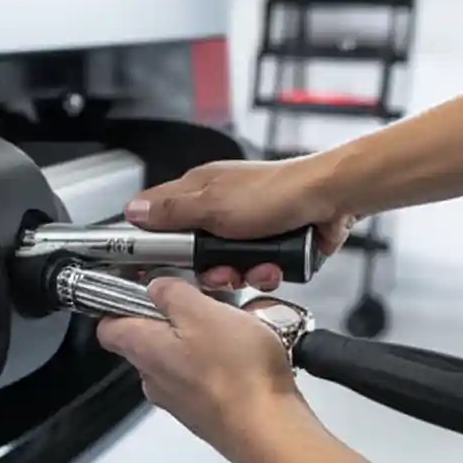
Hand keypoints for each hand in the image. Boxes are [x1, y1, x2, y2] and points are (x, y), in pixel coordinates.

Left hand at [97, 277, 311, 460]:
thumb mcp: (202, 312)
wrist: (268, 429)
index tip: (147, 289)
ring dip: (205, 337)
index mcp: (144, 349)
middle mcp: (154, 378)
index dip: (121, 303)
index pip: (109, 326)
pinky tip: (250, 355)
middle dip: (178, 317)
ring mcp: (179, 399)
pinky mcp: (205, 411)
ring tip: (238, 327)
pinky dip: (224, 361)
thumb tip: (156, 287)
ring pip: (182, 355)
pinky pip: (207, 375)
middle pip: (151, 338)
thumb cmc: (237, 373)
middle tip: (208, 304)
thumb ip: (171, 293)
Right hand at [125, 154, 355, 290]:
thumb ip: (172, 210)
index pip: (158, 214)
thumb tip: (133, 210)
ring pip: (224, 266)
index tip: (149, 263)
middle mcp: (219, 207)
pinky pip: (252, 270)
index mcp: (200, 189)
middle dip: (208, 269)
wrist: (330, 202)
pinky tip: (272, 267)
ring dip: (239, 273)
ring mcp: (244, 227)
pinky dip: (262, 272)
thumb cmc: (276, 193)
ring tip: (254, 267)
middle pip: (193, 252)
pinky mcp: (266, 244)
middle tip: (220, 270)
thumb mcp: (214, 204)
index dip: (151, 240)